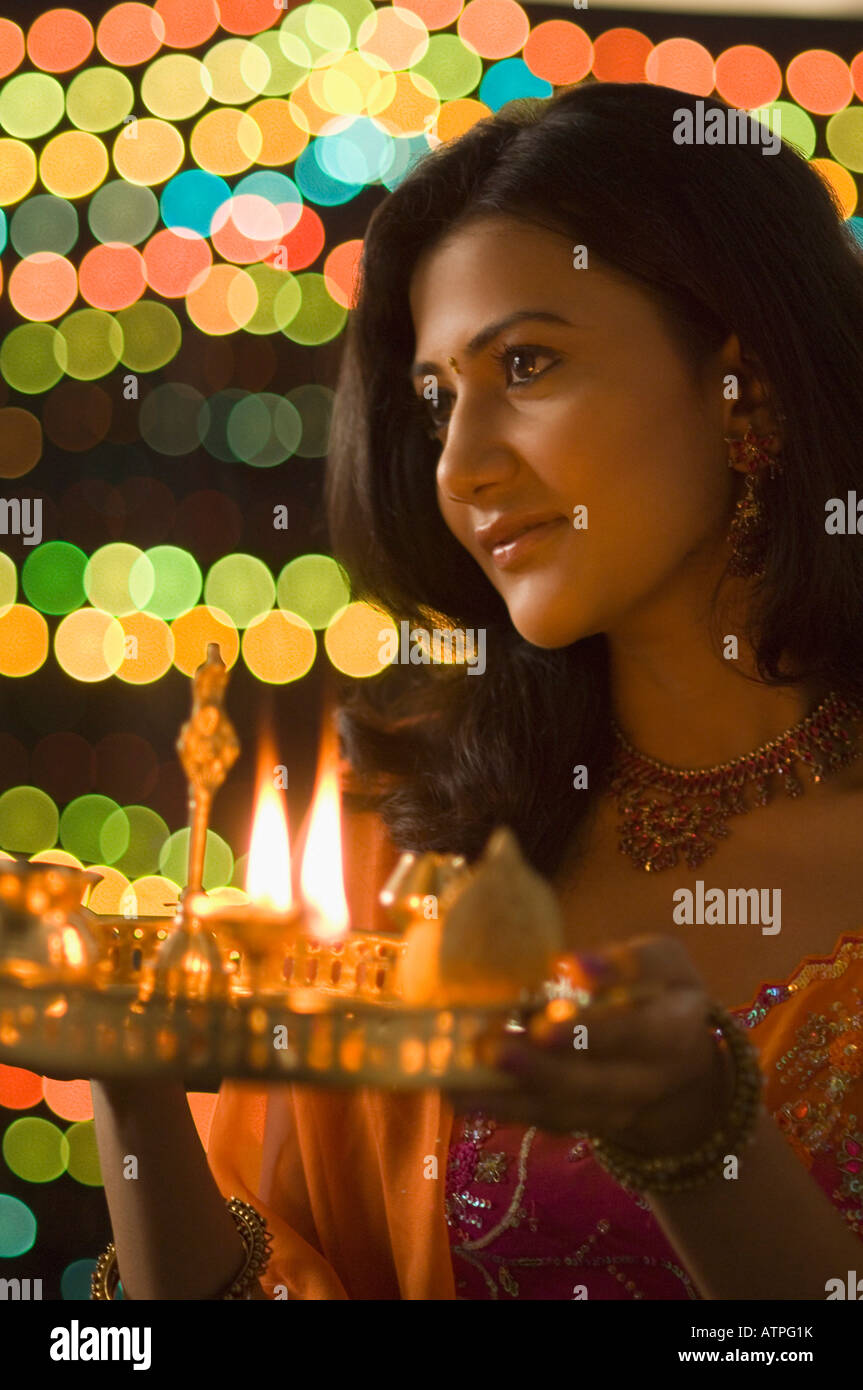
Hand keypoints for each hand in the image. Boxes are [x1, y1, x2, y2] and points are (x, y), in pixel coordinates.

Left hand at [445, 936, 734, 1146]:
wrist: (682, 1066)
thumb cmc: (663, 995)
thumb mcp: (666, 965)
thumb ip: (629, 963)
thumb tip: (571, 966)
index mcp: (671, 1036)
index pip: (635, 1036)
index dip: (593, 1031)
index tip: (548, 1022)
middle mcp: (643, 1085)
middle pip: (592, 1085)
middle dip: (540, 1071)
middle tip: (492, 1050)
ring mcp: (611, 1112)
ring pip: (562, 1110)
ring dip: (509, 1097)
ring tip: (461, 1080)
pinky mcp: (582, 1123)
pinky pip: (543, 1121)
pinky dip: (502, 1109)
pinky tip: (460, 1093)